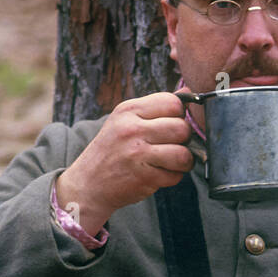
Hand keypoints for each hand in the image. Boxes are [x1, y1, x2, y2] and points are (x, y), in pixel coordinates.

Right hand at [55, 92, 193, 233]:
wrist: (88, 183)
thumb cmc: (112, 150)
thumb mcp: (125, 120)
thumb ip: (155, 108)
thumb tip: (189, 92)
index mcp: (129, 110)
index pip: (172, 102)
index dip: (179, 114)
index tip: (172, 123)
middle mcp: (132, 130)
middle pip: (182, 128)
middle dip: (184, 139)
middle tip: (173, 144)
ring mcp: (138, 155)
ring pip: (183, 154)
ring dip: (184, 160)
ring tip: (173, 161)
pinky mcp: (144, 177)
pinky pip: (175, 176)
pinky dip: (173, 176)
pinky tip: (161, 173)